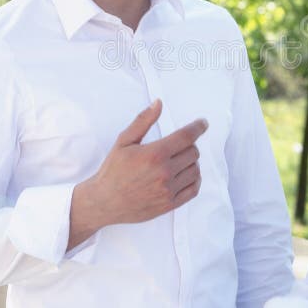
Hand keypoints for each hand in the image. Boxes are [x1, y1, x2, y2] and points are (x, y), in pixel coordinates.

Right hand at [68, 99, 206, 249]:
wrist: (104, 202)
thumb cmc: (113, 170)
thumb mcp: (124, 141)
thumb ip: (143, 121)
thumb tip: (158, 103)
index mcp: (155, 154)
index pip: (187, 136)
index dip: (198, 127)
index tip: (203, 123)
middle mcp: (164, 172)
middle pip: (193, 152)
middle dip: (189, 145)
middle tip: (179, 145)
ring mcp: (168, 190)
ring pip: (195, 170)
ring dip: (191, 162)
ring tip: (179, 160)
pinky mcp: (170, 204)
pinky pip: (194, 189)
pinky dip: (194, 180)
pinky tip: (186, 174)